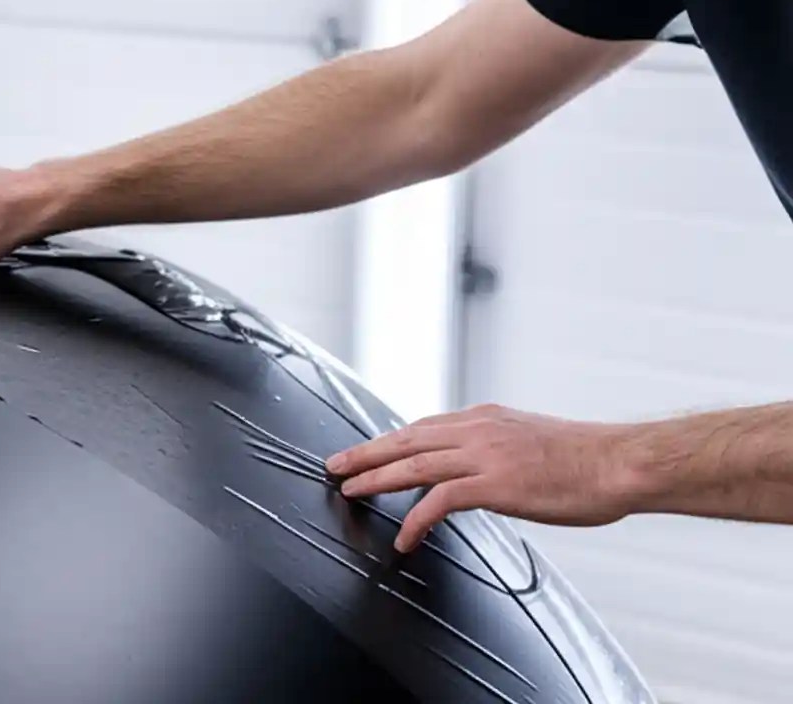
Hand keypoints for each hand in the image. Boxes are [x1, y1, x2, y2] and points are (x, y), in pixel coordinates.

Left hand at [326, 404, 641, 552]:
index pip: (422, 426)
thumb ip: (496, 447)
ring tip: (350, 491)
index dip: (389, 440)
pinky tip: (405, 536)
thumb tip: (477, 466)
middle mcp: (478, 430)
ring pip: (413, 463)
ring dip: (375, 477)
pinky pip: (441, 500)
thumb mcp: (530, 439)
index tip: (366, 450)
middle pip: (406, 439)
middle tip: (335, 465)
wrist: (620, 463)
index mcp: (485, 418)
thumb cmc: (585, 458)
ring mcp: (485, 455)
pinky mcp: (495, 484)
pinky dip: (416, 518)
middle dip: (366, 452)